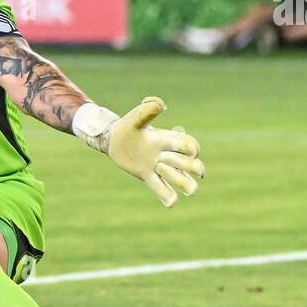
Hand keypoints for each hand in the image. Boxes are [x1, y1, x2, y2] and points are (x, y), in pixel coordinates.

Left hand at [75, 97, 204, 206]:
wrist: (113, 141)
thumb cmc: (125, 127)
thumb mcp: (133, 118)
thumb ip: (146, 110)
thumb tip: (161, 104)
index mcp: (167, 139)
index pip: (190, 145)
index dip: (193, 149)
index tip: (190, 152)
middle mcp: (167, 154)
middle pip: (190, 164)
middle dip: (190, 167)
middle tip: (167, 163)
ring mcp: (159, 168)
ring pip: (180, 179)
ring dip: (181, 181)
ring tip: (174, 182)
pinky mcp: (148, 177)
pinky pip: (162, 190)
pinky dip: (169, 197)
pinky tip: (170, 202)